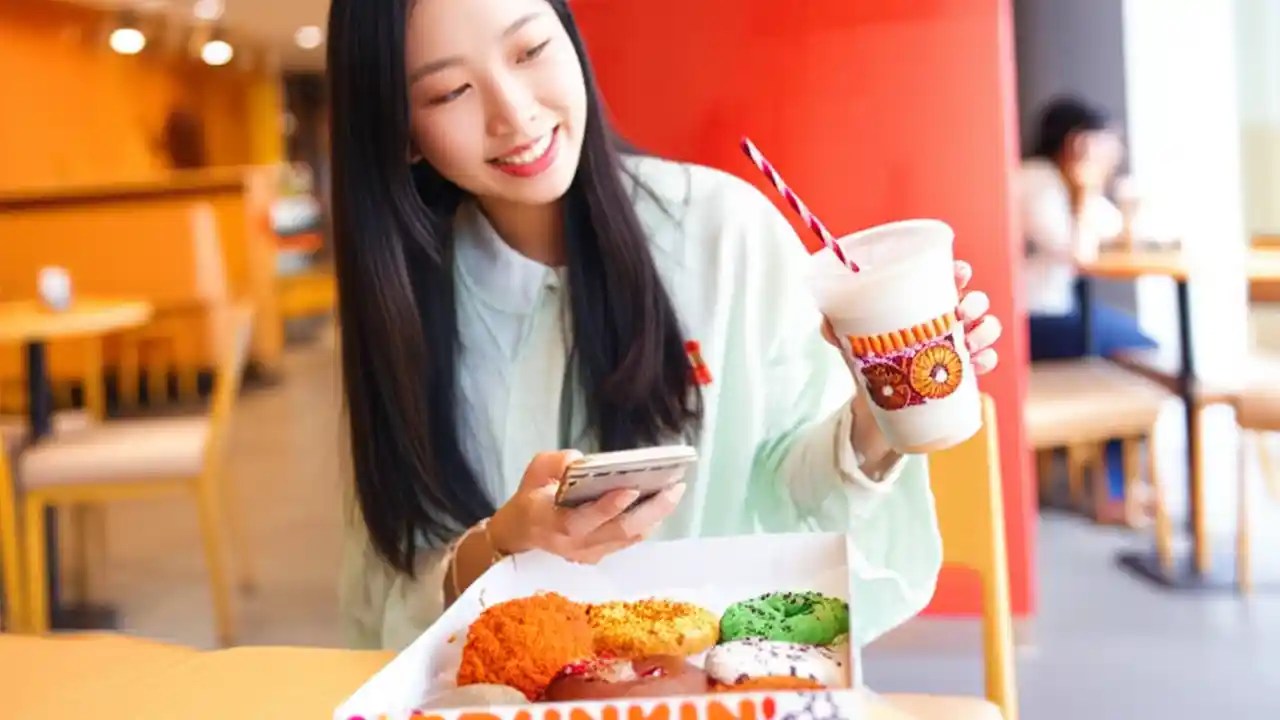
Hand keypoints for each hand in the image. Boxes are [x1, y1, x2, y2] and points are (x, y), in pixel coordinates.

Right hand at [487, 450, 685, 564]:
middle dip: (650, 510)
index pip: (580, 520)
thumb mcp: (534, 472)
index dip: (607, 507)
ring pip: (628, 537)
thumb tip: (581, 462)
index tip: (632, 489)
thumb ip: (555, 464)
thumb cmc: (531, 497)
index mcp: (550, 523)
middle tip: (674, 487)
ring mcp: (588, 554)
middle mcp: (572, 544)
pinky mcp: (600, 555)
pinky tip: (662, 503)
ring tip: (674, 491)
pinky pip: (628, 539)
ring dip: (655, 515)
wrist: (522, 534)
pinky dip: (648, 521)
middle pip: (617, 531)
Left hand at [821, 260, 1000, 373]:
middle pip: (975, 301)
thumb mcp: (851, 341)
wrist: (880, 403)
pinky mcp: (965, 372)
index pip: (948, 278)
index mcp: (923, 304)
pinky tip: (976, 363)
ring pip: (987, 328)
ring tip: (968, 343)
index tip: (959, 273)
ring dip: (985, 331)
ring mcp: (960, 346)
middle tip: (961, 312)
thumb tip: (825, 320)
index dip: (959, 272)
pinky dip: (987, 360)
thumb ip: (835, 327)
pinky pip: (986, 361)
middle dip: (976, 302)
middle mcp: (947, 320)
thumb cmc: (870, 359)